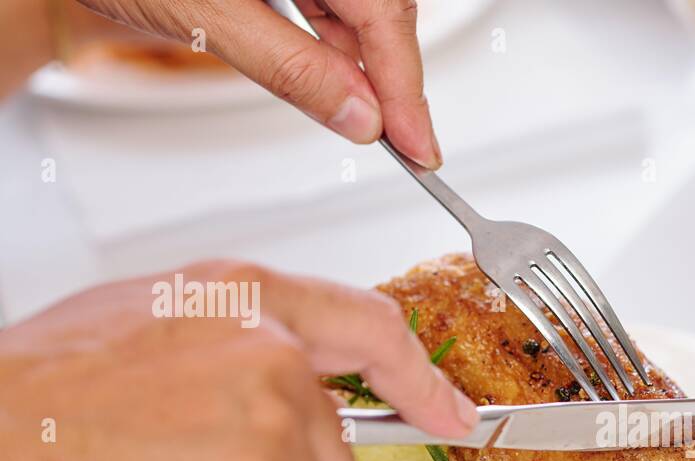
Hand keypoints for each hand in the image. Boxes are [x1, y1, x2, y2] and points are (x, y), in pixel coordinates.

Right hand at [0, 261, 477, 460]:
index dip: (421, 379)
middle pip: (334, 451)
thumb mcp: (150, 320)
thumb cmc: (44, 396)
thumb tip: (284, 382)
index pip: (374, 329)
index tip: (451, 411)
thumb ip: (235, 343)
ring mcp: (279, 434)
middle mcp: (278, 361)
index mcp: (248, 300)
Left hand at [75, 0, 440, 165]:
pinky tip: (339, 82)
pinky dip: (335, 49)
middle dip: (393, 80)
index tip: (421, 145)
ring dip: (365, 69)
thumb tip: (358, 117)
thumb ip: (290, 67)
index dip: (408, 86)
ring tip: (374, 125)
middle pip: (380, 11)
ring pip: (358, 12)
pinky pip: (329, 5)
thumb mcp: (207, 13)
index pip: (383, 13)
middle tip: (408, 146)